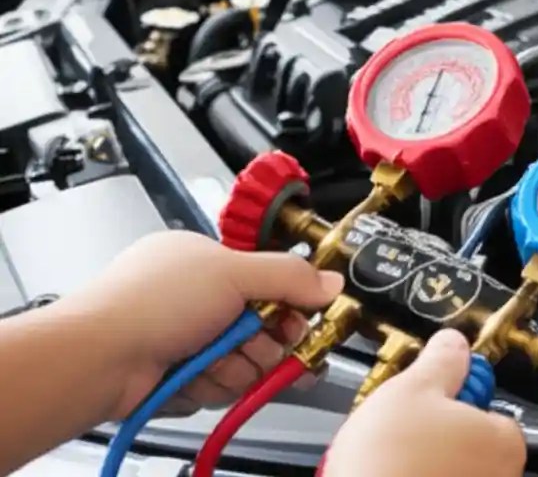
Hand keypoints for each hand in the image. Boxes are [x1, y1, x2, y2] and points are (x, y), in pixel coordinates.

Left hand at [63, 230, 343, 419]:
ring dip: (241, 366)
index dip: (292, 302)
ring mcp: (190, 339)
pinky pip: (226, 386)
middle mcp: (198, 299)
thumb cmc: (145, 304)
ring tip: (217, 358)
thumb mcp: (231, 273)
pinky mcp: (184, 375)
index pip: (271, 281)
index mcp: (206, 261)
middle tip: (263, 343)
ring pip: (249, 361)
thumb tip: (330, 281)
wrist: (98, 358)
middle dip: (267, 341)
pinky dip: (217, 384)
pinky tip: (200, 375)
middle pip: (265, 327)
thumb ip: (288, 277)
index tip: (304, 315)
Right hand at [324, 329, 525, 476]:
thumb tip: (454, 342)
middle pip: (470, 443)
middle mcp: (501, 476)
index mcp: (504, 440)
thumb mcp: (411, 389)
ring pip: (450, 470)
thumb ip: (441, 361)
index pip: (489, 409)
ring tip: (388, 462)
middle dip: (437, 435)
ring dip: (425, 463)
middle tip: (400, 432)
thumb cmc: (390, 464)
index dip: (453, 400)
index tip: (428, 400)